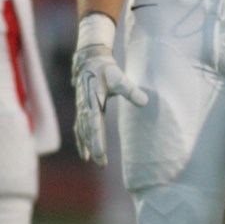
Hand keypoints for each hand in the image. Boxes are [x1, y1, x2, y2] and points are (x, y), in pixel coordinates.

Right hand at [71, 36, 147, 168]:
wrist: (90, 60)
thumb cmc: (106, 70)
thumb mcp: (119, 78)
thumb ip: (131, 90)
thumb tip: (145, 102)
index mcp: (92, 100)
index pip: (94, 124)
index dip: (96, 140)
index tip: (100, 154)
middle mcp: (84, 107)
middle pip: (88, 131)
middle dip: (94, 147)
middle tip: (101, 163)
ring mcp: (81, 109)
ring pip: (82, 131)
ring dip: (87, 146)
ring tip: (94, 161)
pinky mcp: (82, 109)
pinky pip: (80, 128)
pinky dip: (82, 140)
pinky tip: (85, 153)